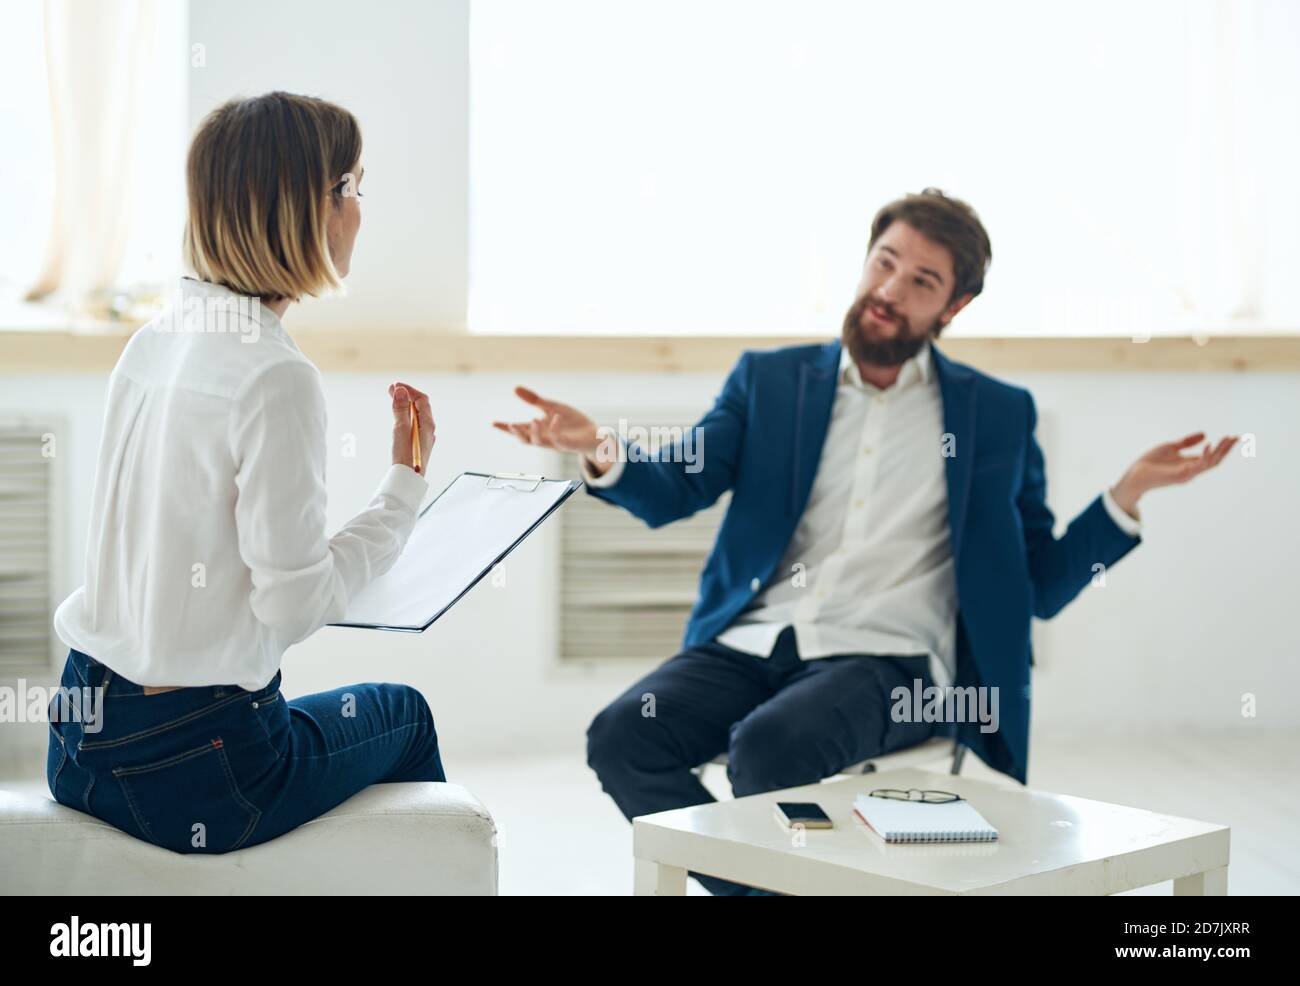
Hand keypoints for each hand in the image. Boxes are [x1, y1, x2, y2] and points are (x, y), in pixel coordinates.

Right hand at [390, 381, 434, 473]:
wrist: (407, 480)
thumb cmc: (405, 457)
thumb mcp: (400, 430)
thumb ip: (401, 409)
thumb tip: (400, 390)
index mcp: (428, 425)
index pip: (422, 400)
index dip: (409, 390)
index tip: (396, 385)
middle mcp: (428, 430)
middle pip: (419, 407)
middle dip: (406, 395)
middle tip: (391, 389)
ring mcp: (424, 437)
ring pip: (416, 415)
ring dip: (405, 404)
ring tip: (392, 397)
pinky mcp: (417, 444)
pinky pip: (413, 424)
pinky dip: (405, 415)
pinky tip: (398, 416)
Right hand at [491, 386, 616, 473]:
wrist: (592, 434)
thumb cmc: (571, 422)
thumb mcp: (551, 407)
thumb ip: (534, 399)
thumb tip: (515, 388)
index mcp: (538, 429)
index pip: (519, 429)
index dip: (505, 428)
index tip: (493, 423)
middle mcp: (544, 438)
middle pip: (526, 439)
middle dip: (517, 433)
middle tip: (509, 425)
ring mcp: (555, 442)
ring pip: (540, 441)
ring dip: (535, 431)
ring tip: (533, 420)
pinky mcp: (567, 444)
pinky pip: (559, 438)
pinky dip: (556, 428)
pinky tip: (555, 417)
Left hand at [1110, 432, 1236, 516]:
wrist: (1135, 473)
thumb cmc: (1150, 462)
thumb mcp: (1171, 447)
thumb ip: (1187, 442)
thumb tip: (1205, 434)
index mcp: (1190, 463)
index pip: (1212, 456)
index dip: (1224, 447)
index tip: (1234, 437)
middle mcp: (1191, 470)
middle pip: (1215, 460)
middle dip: (1227, 449)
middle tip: (1237, 437)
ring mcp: (1187, 474)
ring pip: (1210, 463)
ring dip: (1220, 451)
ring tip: (1227, 439)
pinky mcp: (1180, 475)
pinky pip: (1197, 467)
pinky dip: (1205, 456)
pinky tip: (1209, 446)